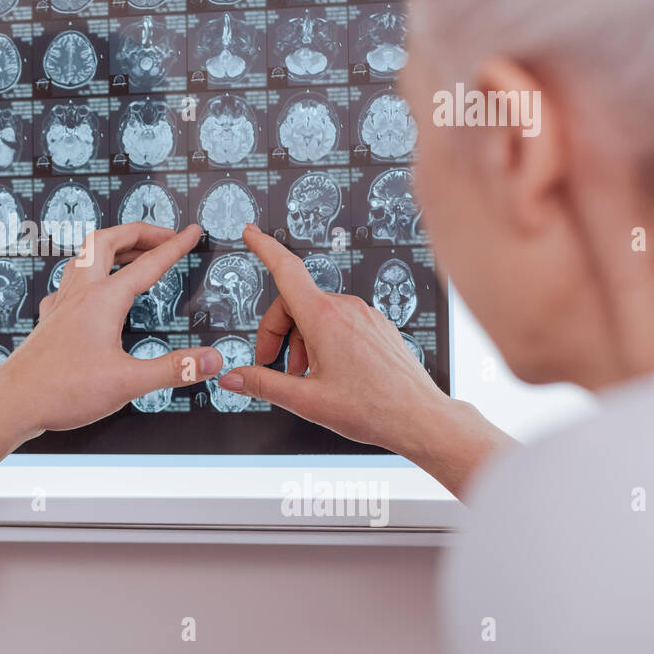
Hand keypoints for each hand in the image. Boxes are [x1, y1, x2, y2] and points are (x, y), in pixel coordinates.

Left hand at [0, 223, 222, 488]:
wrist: (13, 403)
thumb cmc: (62, 391)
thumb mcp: (128, 383)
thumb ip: (175, 369)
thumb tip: (213, 360)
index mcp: (103, 300)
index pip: (148, 264)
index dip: (175, 246)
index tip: (192, 232)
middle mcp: (80, 294)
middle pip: (108, 241)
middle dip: (138, 231)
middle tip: (163, 235)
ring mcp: (61, 304)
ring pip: (84, 256)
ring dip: (111, 246)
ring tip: (131, 252)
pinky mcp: (50, 320)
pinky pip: (69, 282)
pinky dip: (88, 274)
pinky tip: (90, 290)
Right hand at [217, 224, 509, 497]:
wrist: (420, 419)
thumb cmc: (373, 409)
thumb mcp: (306, 401)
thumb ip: (264, 385)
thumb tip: (233, 378)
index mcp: (325, 319)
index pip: (286, 270)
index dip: (264, 248)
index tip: (251, 234)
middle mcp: (347, 309)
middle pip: (295, 303)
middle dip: (277, 332)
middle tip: (272, 365)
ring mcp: (366, 316)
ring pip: (317, 315)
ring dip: (301, 341)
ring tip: (304, 377)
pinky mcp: (378, 326)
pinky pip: (340, 322)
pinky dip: (323, 341)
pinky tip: (328, 373)